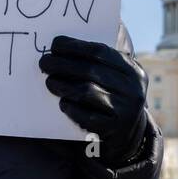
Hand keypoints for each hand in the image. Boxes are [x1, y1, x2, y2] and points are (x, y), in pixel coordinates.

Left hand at [39, 34, 148, 166]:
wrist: (129, 133)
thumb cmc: (114, 97)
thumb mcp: (117, 78)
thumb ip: (99, 63)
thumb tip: (61, 48)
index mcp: (133, 71)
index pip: (100, 51)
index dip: (75, 46)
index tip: (55, 44)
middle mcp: (133, 89)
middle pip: (90, 70)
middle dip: (63, 64)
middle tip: (44, 62)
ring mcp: (125, 110)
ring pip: (86, 92)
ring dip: (63, 85)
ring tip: (50, 82)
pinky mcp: (113, 129)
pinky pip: (86, 116)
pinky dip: (71, 108)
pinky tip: (63, 103)